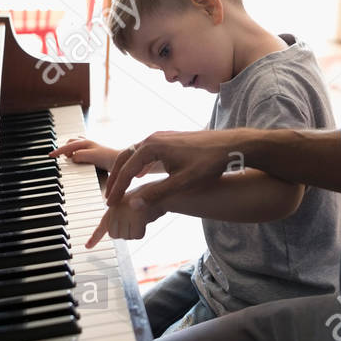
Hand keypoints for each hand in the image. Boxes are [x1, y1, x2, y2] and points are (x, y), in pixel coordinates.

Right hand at [49, 136, 117, 169]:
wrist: (121, 161)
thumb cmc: (109, 158)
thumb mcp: (92, 156)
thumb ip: (80, 156)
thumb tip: (71, 157)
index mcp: (85, 142)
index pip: (67, 146)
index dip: (58, 151)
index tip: (50, 156)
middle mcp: (88, 143)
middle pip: (71, 143)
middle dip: (64, 149)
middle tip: (59, 157)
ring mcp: (91, 147)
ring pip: (76, 145)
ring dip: (70, 150)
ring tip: (67, 158)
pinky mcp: (95, 153)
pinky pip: (81, 150)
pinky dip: (76, 152)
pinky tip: (78, 159)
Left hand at [86, 191, 160, 247]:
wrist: (162, 193)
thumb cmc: (148, 198)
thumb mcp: (131, 206)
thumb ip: (120, 218)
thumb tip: (112, 234)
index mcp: (113, 207)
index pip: (102, 226)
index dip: (94, 238)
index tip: (87, 247)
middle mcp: (116, 210)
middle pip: (114, 235)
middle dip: (124, 232)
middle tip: (135, 222)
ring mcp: (125, 213)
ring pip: (126, 237)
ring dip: (134, 231)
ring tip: (141, 218)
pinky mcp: (134, 217)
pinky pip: (136, 236)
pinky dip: (142, 231)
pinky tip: (145, 219)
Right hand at [104, 129, 245, 206]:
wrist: (231, 146)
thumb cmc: (209, 164)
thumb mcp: (183, 183)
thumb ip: (157, 193)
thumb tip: (133, 204)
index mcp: (153, 146)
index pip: (127, 169)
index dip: (117, 188)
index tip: (110, 203)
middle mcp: (154, 138)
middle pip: (125, 158)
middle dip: (115, 178)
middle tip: (109, 197)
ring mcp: (162, 136)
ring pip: (135, 153)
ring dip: (126, 170)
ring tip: (121, 188)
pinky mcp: (170, 139)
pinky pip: (145, 151)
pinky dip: (137, 164)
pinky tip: (141, 176)